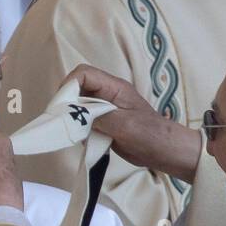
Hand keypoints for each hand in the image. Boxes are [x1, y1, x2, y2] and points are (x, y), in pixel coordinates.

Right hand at [67, 64, 201, 183]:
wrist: (164, 151)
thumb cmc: (150, 135)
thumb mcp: (124, 125)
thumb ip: (98, 117)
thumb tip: (75, 115)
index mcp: (114, 87)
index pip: (84, 74)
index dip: (69, 84)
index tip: (62, 105)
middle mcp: (108, 94)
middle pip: (78, 88)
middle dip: (67, 103)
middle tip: (63, 121)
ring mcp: (105, 108)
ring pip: (79, 105)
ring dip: (73, 118)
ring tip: (75, 132)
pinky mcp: (104, 122)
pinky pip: (85, 120)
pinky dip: (80, 129)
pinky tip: (85, 140)